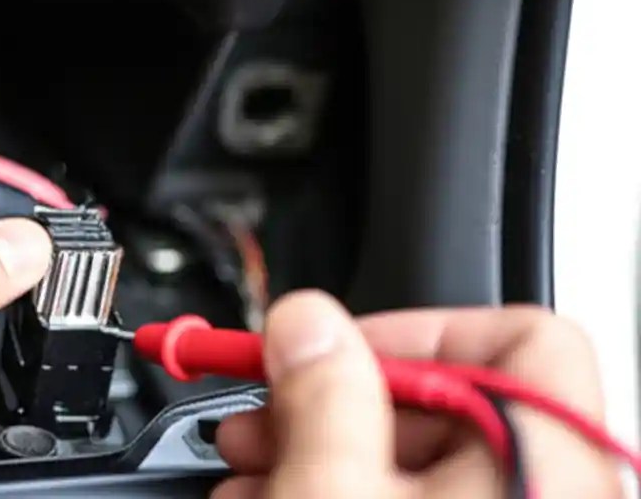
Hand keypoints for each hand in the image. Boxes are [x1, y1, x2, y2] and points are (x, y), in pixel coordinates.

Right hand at [212, 291, 620, 497]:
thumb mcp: (330, 492)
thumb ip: (320, 391)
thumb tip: (305, 321)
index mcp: (548, 464)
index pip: (521, 339)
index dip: (413, 328)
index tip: (328, 347)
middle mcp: (551, 494)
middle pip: (451, 400)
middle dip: (333, 397)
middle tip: (261, 413)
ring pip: (421, 460)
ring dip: (321, 448)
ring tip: (252, 470)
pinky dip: (342, 491)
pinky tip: (279, 498)